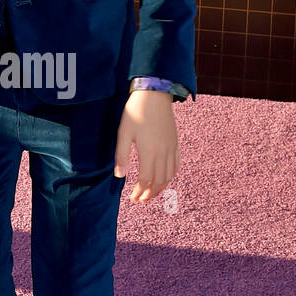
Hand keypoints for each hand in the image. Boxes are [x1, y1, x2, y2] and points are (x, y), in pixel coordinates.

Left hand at [113, 88, 179, 202]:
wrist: (155, 94)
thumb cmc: (136, 112)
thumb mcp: (123, 133)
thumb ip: (121, 155)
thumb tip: (119, 176)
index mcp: (149, 151)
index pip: (146, 180)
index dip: (140, 192)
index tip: (133, 199)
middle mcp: (163, 152)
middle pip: (159, 181)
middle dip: (150, 194)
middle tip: (142, 200)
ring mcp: (171, 148)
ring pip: (169, 175)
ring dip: (161, 188)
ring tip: (152, 193)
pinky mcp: (175, 143)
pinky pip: (176, 165)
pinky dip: (171, 176)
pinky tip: (165, 178)